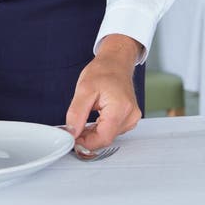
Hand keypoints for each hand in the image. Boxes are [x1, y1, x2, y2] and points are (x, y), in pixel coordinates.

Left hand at [65, 34, 141, 150]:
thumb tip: (71, 133)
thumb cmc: (103, 71)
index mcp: (120, 108)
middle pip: (106, 138)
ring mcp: (132, 118)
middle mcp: (130, 116)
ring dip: (94, 133)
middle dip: (88, 137)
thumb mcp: (84, 89)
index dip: (86, 143)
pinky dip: (100, 129)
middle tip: (74, 128)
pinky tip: (94, 120)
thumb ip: (76, 114)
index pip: (103, 138)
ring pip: (109, 136)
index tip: (72, 139)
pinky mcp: (130, 118)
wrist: (116, 62)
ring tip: (84, 118)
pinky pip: (113, 130)